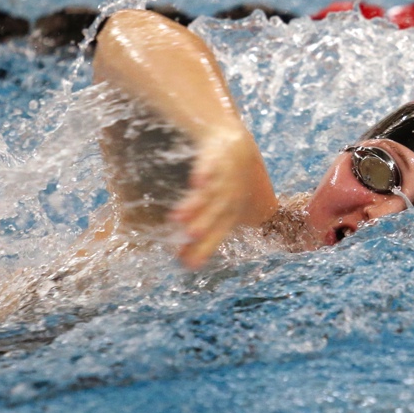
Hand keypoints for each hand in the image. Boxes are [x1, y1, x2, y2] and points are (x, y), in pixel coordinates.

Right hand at [170, 128, 274, 268]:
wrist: (235, 147)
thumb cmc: (226, 186)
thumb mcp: (218, 210)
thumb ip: (199, 235)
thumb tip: (182, 264)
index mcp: (230, 212)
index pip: (218, 232)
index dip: (205, 248)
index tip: (188, 265)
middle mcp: (229, 196)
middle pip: (216, 213)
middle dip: (202, 226)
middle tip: (189, 239)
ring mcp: (223, 176)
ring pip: (210, 192)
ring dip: (197, 205)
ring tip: (178, 218)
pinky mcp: (216, 156)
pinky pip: (211, 165)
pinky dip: (205, 173)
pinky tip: (196, 182)